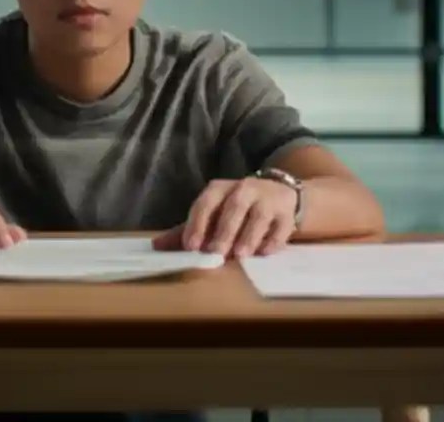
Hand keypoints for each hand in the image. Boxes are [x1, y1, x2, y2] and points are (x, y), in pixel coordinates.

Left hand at [153, 177, 296, 257]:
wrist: (280, 197)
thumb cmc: (238, 210)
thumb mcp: (212, 215)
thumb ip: (187, 231)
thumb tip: (156, 246)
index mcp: (220, 189)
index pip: (206, 202)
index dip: (197, 223)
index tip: (191, 246)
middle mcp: (245, 189)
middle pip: (234, 206)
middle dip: (224, 230)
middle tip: (215, 253)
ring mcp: (268, 199)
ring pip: (259, 215)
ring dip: (249, 235)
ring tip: (240, 255)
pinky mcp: (287, 213)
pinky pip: (281, 226)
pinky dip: (273, 240)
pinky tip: (265, 253)